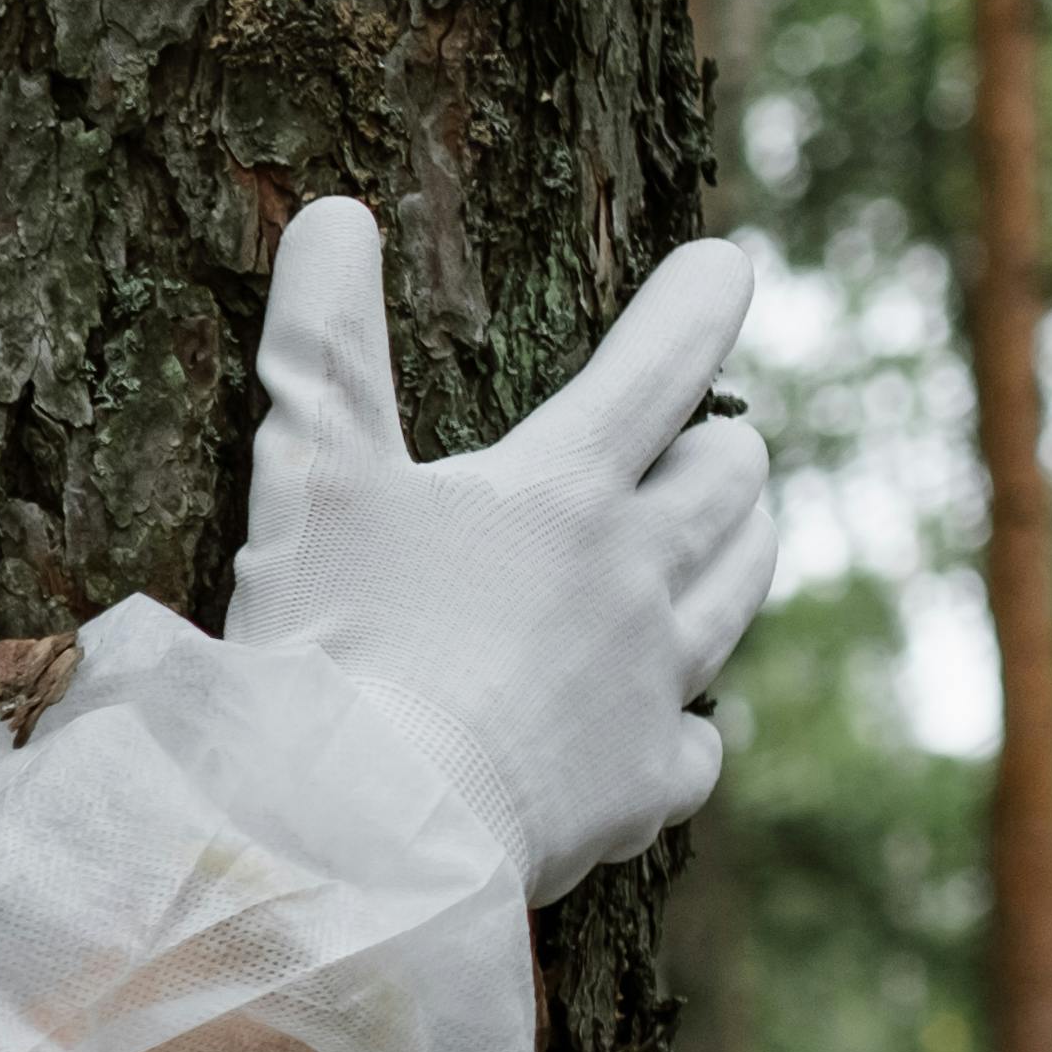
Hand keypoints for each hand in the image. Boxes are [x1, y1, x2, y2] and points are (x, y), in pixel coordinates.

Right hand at [221, 200, 782, 904]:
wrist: (358, 836)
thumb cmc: (328, 647)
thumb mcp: (310, 483)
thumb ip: (322, 347)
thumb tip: (332, 214)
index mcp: (561, 490)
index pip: (661, 365)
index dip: (700, 303)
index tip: (729, 265)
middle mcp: (633, 575)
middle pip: (729, 481)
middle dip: (727, 447)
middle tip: (717, 437)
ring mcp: (649, 684)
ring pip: (739, 593)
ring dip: (742, 549)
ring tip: (733, 536)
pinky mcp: (640, 787)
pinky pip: (699, 742)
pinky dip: (688, 724)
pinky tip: (670, 726)